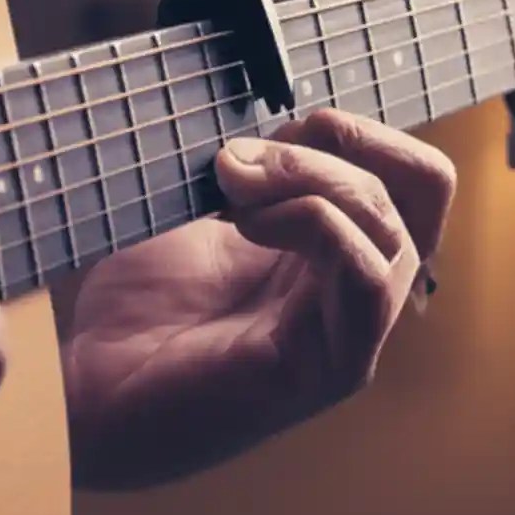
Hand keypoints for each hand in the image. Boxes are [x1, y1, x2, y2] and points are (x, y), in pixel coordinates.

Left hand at [60, 108, 455, 488]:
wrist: (89, 394)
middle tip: (247, 157)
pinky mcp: (332, 369)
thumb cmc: (137, 311)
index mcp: (341, 250)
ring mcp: (355, 333)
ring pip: (393, 226)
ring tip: (233, 189)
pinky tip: (246, 227)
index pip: (412, 174)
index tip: (264, 136)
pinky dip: (310, 224)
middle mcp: (362, 290)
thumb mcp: (200, 211)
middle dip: (342, 141)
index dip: (352, 132)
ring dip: (311, 181)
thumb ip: (254, 166)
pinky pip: (367, 275)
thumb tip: (282, 121)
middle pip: (425, 187)